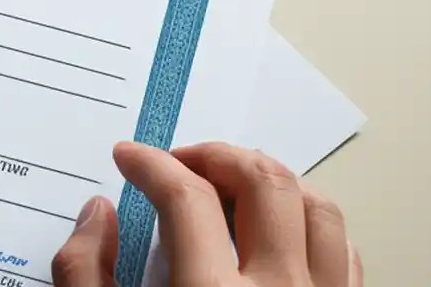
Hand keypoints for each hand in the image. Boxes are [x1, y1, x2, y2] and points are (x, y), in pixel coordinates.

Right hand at [53, 142, 361, 286]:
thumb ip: (85, 275)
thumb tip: (94, 214)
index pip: (185, 198)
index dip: (150, 164)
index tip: (130, 158)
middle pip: (262, 183)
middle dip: (213, 156)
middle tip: (179, 162)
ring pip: (317, 209)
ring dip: (272, 181)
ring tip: (231, 185)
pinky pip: (345, 253)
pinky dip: (311, 225)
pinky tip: (277, 231)